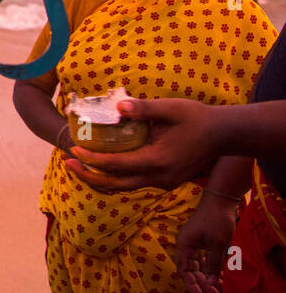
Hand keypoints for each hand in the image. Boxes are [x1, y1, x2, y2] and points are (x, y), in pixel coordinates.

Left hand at [65, 98, 223, 191]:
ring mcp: (163, 183)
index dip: (92, 159)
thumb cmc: (197, 118)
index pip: (116, 165)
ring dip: (100, 178)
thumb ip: (143, 109)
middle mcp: (158, 178)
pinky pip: (134, 183)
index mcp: (157, 161)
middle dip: (88, 175)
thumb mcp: (171, 108)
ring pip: (124, 186)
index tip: (74, 149)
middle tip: (67, 162)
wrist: (225, 135)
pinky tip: (104, 164)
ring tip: (80, 165)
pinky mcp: (166, 182)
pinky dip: (116, 177)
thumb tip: (118, 106)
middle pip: (114, 184)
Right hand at [174, 197, 237, 292]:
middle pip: (191, 270)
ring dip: (207, 277)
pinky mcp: (203, 242)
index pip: (184, 270)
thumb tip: (209, 284)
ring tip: (219, 288)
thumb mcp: (217, 244)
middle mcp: (186, 246)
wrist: (221, 201)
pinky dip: (211, 268)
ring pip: (198, 266)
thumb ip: (212, 265)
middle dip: (202, 283)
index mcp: (184, 246)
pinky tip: (220, 276)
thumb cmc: (216, 221)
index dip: (191, 284)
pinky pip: (204, 259)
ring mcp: (194, 244)